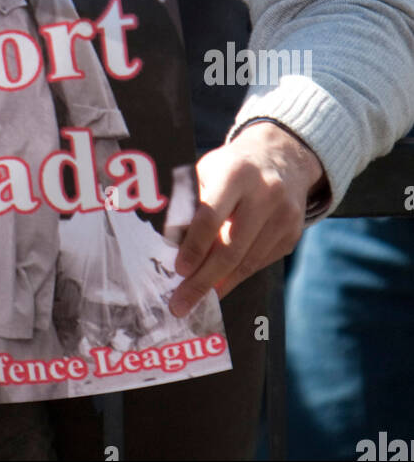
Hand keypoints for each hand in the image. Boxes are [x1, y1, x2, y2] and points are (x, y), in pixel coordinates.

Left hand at [168, 121, 324, 316]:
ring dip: (220, 284)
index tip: (178, 270)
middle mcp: (265, 193)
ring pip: (248, 262)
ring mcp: (285, 216)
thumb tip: (168, 243)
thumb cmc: (231, 167)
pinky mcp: (293, 235)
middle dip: (203, 280)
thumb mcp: (208, 170)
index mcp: (236, 173)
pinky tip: (219, 285)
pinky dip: (237, 277)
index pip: (211, 217)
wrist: (281, 158)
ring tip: (196, 301)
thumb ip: (190, 200)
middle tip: (180, 304)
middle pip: (231, 248)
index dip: (194, 247)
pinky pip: (260, 263)